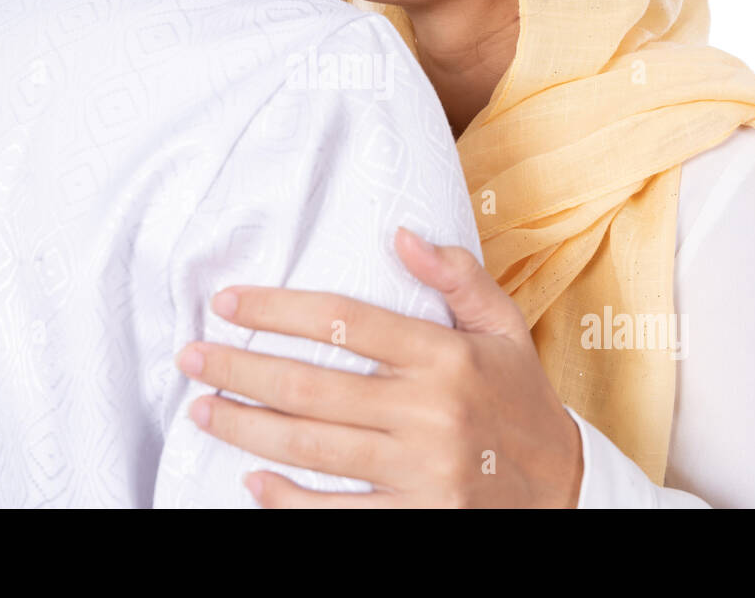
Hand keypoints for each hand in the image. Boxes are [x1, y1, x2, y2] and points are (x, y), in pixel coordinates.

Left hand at [174, 227, 582, 506]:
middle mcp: (432, 412)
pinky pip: (338, 515)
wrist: (564, 490)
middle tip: (190, 356)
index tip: (228, 302)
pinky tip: (251, 478)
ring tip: (201, 408)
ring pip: (313, 448)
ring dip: (247, 427)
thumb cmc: (520, 399)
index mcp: (447, 356)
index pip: (346, 321)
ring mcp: (424, 473)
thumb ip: (457, 276)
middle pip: (314, 388)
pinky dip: (288, 500)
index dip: (279, 309)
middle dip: (240, 370)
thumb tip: (400, 233)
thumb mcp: (504, 328)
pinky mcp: (419, 520)